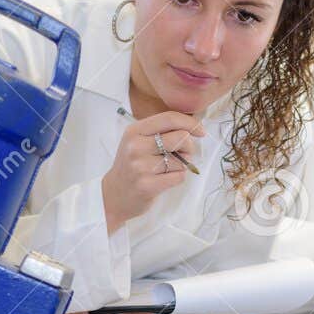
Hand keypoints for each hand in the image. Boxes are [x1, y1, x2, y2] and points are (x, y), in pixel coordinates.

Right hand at [102, 112, 203, 232]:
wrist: (113, 195)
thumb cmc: (131, 166)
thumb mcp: (137, 141)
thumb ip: (160, 131)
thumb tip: (193, 127)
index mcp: (134, 131)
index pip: (169, 118)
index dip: (190, 123)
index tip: (200, 132)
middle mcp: (136, 146)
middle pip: (180, 138)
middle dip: (189, 147)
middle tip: (183, 154)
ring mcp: (141, 167)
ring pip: (181, 160)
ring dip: (182, 165)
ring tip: (168, 169)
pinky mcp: (147, 185)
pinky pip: (178, 177)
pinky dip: (178, 178)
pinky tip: (165, 179)